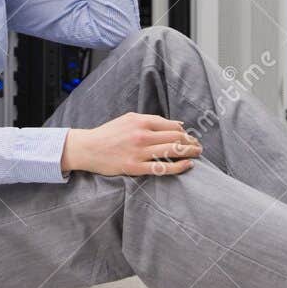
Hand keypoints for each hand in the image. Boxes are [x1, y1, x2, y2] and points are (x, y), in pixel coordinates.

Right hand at [61, 114, 202, 177]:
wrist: (87, 148)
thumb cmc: (108, 133)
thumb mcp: (129, 119)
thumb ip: (152, 120)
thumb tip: (177, 124)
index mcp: (141, 121)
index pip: (172, 125)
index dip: (184, 132)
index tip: (188, 137)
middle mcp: (142, 135)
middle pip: (176, 138)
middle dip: (191, 142)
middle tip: (198, 147)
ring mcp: (139, 152)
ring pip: (172, 151)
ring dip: (189, 152)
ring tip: (197, 154)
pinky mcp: (135, 167)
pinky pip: (162, 168)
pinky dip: (178, 167)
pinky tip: (187, 165)